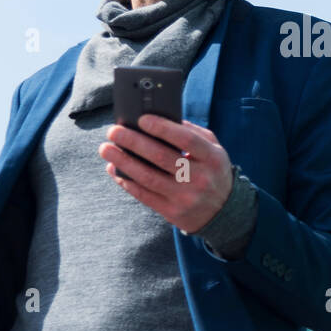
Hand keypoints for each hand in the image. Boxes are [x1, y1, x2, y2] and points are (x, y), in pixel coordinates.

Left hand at [98, 115, 233, 234]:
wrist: (224, 212)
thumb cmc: (212, 171)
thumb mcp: (213, 150)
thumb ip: (192, 133)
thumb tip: (160, 118)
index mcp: (212, 158)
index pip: (186, 140)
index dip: (163, 129)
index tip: (141, 119)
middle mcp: (200, 178)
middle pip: (162, 157)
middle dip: (134, 142)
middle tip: (113, 131)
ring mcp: (185, 197)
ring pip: (148, 178)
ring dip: (123, 162)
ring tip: (106, 149)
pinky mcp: (172, 212)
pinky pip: (144, 195)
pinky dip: (126, 182)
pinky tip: (114, 169)